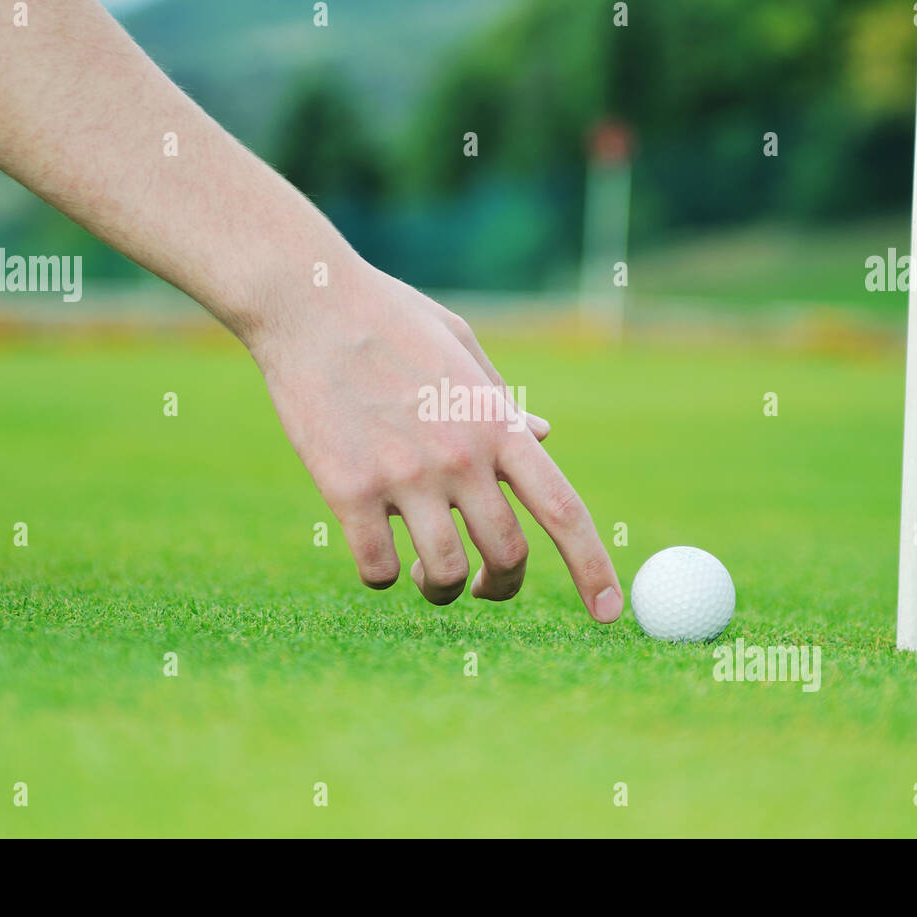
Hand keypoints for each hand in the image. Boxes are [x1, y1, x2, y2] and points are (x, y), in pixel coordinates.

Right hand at [251, 259, 623, 621]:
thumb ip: (500, 402)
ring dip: (439, 588)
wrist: (308, 303)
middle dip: (501, 585)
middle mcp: (461, 457)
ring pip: (442, 574)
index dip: (593, 569)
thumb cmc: (387, 317)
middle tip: (483, 586)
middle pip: (507, 556)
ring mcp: (404, 477)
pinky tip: (376, 554)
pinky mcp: (347, 490)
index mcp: (496, 424)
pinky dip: (381, 576)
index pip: (564, 512)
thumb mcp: (460, 347)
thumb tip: (541, 438)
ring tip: (424, 574)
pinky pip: (376, 567)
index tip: (609, 613)